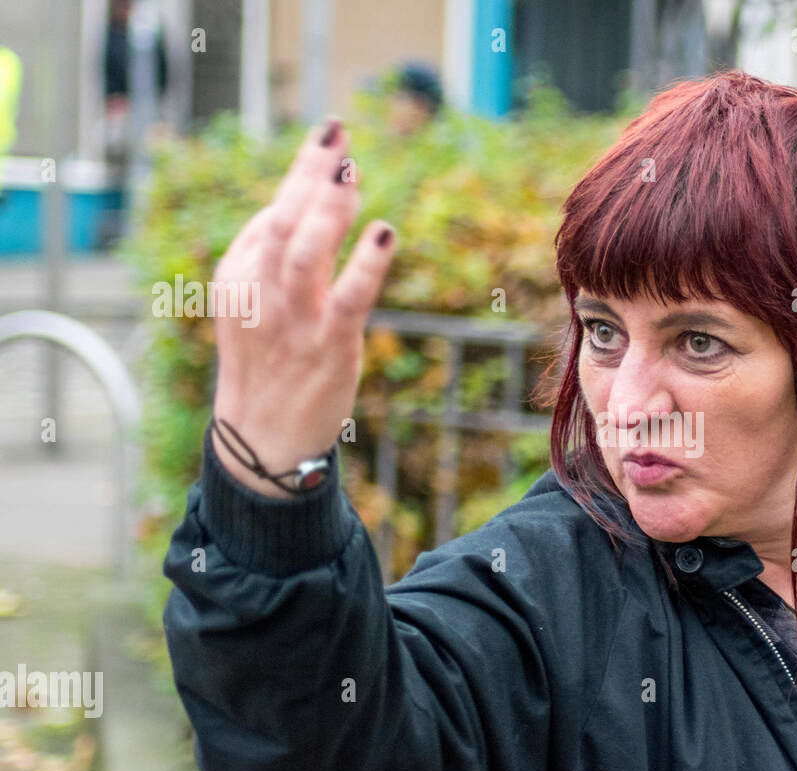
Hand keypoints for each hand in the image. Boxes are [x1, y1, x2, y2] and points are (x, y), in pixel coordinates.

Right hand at [209, 117, 395, 497]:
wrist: (261, 439)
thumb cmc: (265, 363)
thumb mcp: (251, 305)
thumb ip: (271, 256)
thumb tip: (304, 202)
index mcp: (239, 277)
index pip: (273, 214)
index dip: (302, 173)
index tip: (329, 138)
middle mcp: (261, 294)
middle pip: (283, 222)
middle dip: (310, 176)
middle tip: (338, 135)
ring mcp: (294, 321)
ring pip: (306, 253)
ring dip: (329, 209)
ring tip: (352, 171)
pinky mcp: (329, 346)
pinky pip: (349, 298)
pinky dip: (367, 264)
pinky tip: (385, 234)